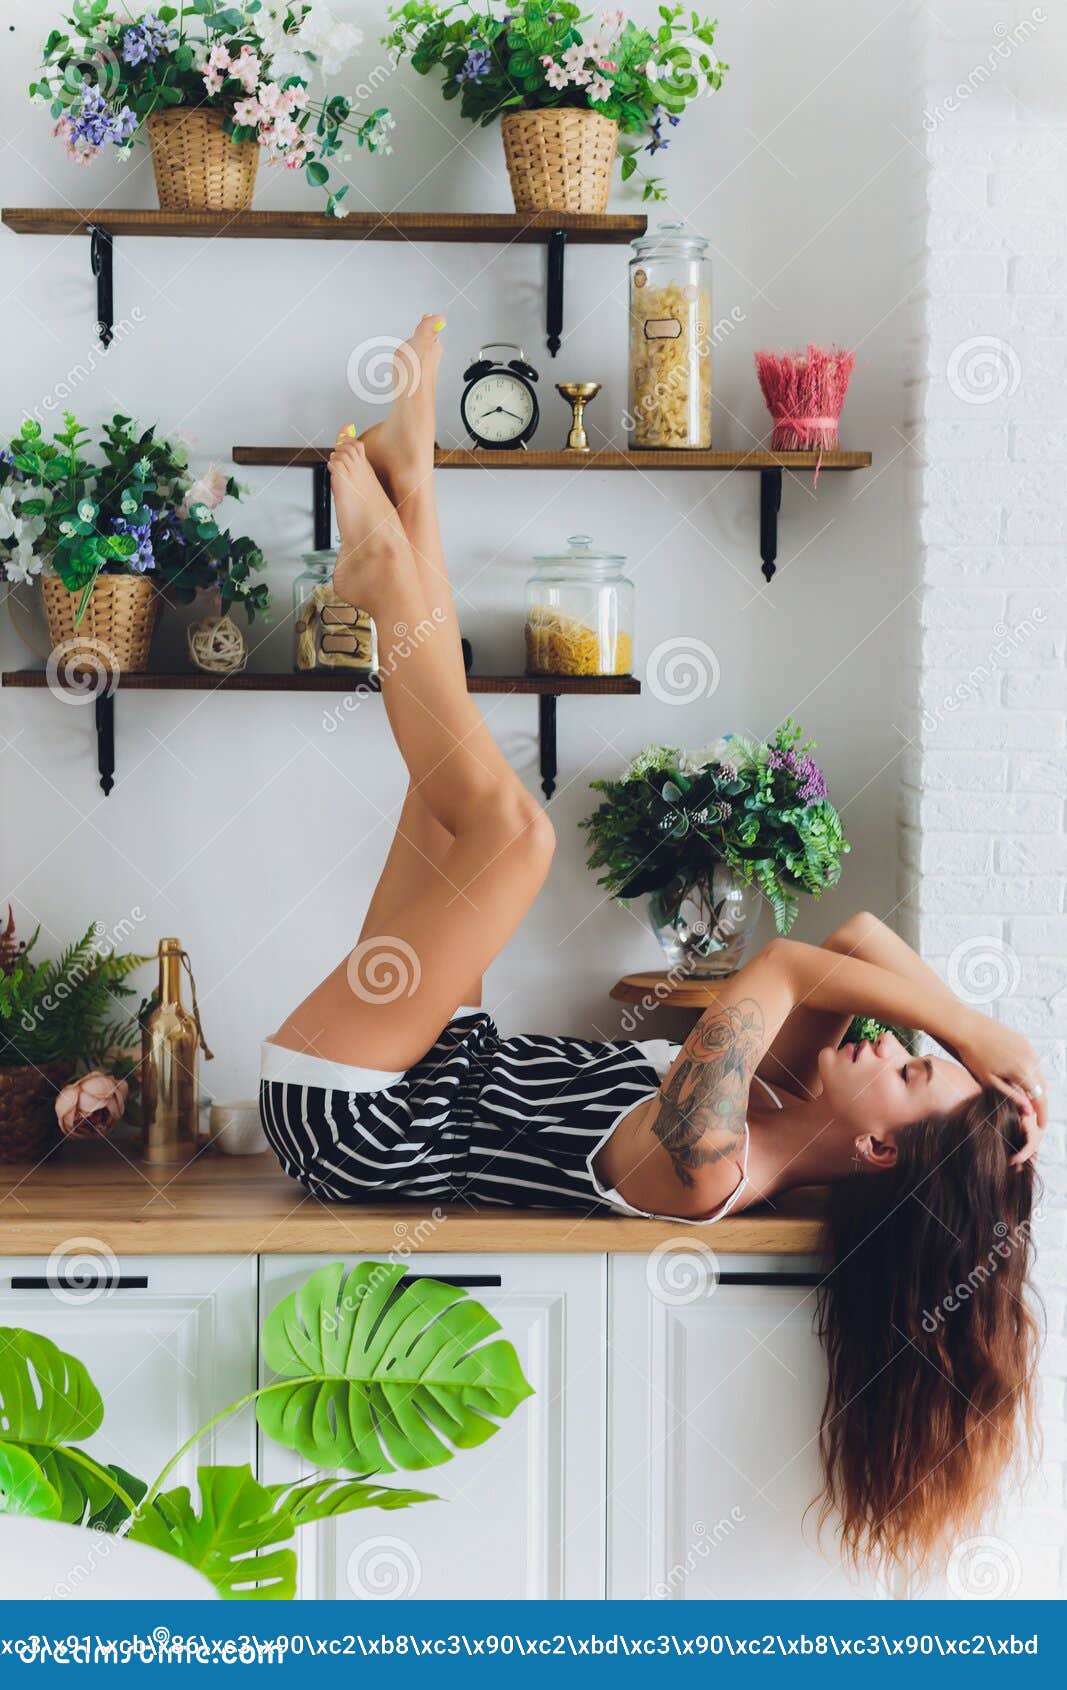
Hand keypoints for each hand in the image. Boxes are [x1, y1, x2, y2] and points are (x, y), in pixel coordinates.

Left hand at [955, 1011, 1046, 1162]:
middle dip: (1040, 1102)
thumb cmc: (972, 1054)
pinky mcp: (1023, 1040)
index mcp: (1022, 1071)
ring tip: (1025, 1099)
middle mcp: (1030, 1058)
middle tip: (1034, 1116)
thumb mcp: (989, 1080)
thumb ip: (1010, 1096)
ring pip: (1038, 1073)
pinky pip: (1032, 1061)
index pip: (1040, 1098)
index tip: (1041, 1126)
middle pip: (1042, 1086)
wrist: (966, 1026)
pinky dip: (1030, 1072)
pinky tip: (1019, 1079)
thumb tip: (1028, 1110)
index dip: (1042, 1114)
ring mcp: (1028, 1047)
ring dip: (1035, 1086)